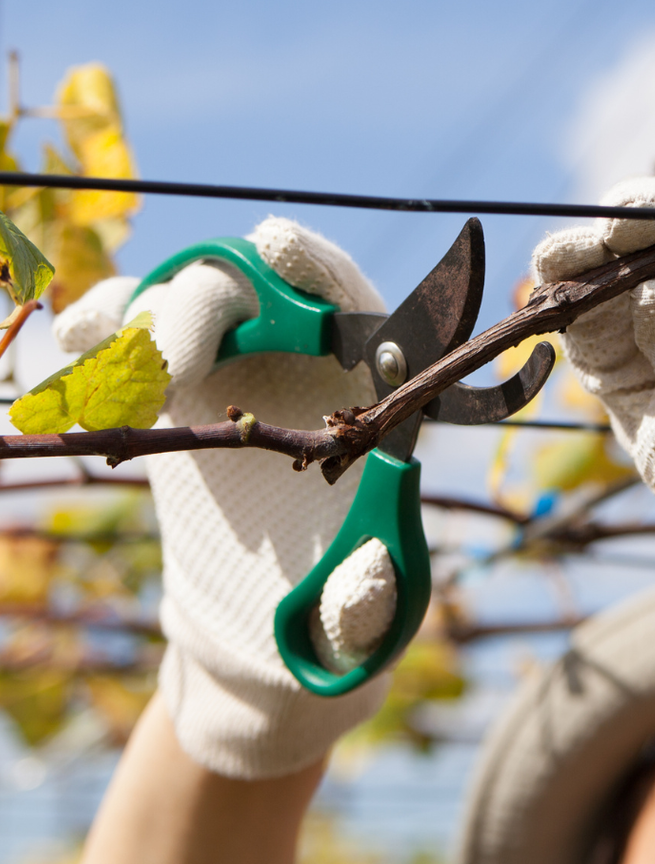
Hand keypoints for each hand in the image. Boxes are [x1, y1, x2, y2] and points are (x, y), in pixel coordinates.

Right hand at [54, 217, 397, 777]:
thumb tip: (367, 580)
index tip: (279, 247)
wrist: (266, 615)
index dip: (318, 267)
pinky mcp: (174, 381)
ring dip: (142, 323)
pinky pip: (134, 329)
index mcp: (368, 393)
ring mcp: (234, 362)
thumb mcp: (362, 611)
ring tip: (112, 382)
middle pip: (255, 290)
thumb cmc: (333, 601)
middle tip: (166, 372)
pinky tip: (78, 348)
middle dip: (204, 314)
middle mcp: (302, 361)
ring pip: (185, 299)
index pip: (354, 301)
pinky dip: (102, 326)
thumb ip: (367, 600)